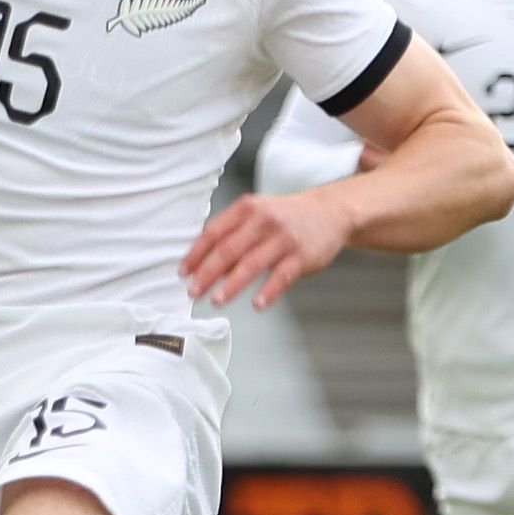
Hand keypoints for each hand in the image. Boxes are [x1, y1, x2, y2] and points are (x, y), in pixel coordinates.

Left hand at [184, 190, 354, 308]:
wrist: (330, 211)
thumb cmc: (286, 217)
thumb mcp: (257, 214)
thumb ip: (231, 234)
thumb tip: (202, 265)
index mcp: (247, 209)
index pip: (213, 233)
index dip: (196, 254)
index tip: (183, 273)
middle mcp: (264, 220)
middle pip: (228, 250)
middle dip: (207, 273)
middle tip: (193, 292)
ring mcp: (284, 238)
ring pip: (252, 264)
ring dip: (231, 285)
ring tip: (216, 301)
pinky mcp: (303, 255)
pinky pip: (282, 276)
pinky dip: (269, 292)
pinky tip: (257, 304)